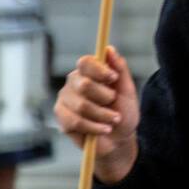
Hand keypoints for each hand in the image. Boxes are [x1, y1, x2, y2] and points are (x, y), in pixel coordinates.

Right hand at [54, 46, 138, 182]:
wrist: (118, 139)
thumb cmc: (123, 112)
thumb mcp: (127, 90)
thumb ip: (119, 69)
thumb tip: (109, 49)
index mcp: (89, 72)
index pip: (85, 62)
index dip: (99, 70)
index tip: (113, 78)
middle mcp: (74, 82)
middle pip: (84, 84)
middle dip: (105, 97)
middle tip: (114, 103)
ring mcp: (65, 100)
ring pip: (81, 106)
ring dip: (103, 115)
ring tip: (114, 120)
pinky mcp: (61, 118)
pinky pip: (75, 121)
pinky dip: (94, 127)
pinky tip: (104, 129)